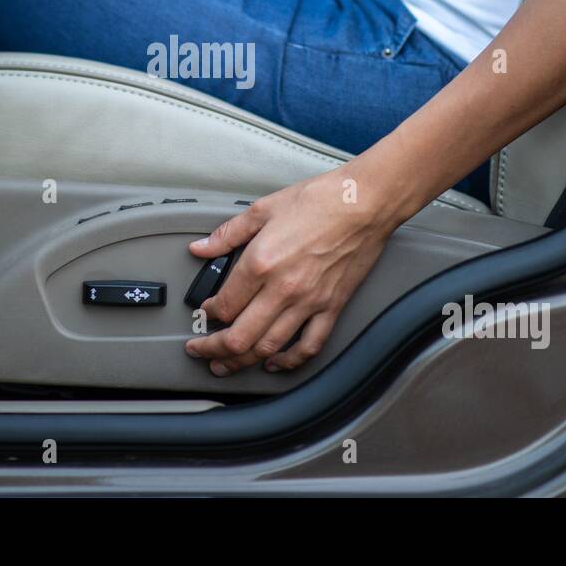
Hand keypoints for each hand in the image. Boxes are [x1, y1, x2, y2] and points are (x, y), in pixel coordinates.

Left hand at [183, 163, 399, 375]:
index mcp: (260, 263)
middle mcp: (282, 289)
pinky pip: (309, 346)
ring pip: (268, 348)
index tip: (206, 312)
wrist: (364, 202)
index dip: (208, 314)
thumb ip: (228, 233)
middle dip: (213, 349)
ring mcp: (308, 302)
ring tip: (226, 365)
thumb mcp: (264, 209)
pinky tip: (275, 363)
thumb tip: (202, 248)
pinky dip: (289, 361)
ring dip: (242, 362)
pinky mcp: (331, 307)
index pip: (224, 305)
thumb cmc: (320, 200)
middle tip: (201, 351)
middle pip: (239, 337)